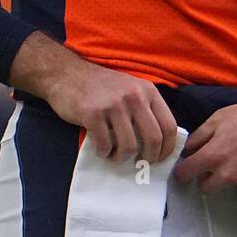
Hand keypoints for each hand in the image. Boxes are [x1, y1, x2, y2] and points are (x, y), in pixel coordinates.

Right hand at [43, 54, 177, 163]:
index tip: (160, 159)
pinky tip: (101, 149)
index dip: (167, 148)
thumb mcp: (131, 89)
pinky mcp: (93, 114)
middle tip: (140, 162)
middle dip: (149, 157)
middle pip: (153, 139)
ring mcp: (113, 105)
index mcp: (148, 91)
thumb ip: (146, 109)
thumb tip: (159, 143)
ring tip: (115, 155)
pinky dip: (104, 153)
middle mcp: (134, 96)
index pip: (169, 125)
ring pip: (129, 146)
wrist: (67, 74)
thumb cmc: (100, 86)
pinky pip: (105, 145)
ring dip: (122, 157)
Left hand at [172, 93, 236, 196]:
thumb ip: (198, 137)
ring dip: (232, 176)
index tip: (184, 171)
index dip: (183, 172)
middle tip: (218, 162)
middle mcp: (229, 174)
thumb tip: (187, 151)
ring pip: (230, 186)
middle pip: (205, 188)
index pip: (185, 174)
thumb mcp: (219, 118)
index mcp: (214, 155)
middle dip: (206, 177)